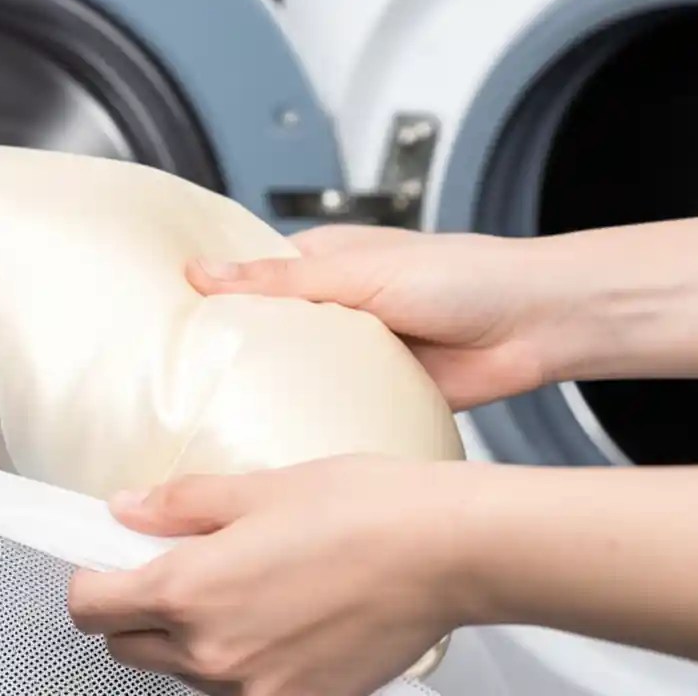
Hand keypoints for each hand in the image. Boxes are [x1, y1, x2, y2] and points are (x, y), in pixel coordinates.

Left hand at [67, 455, 489, 695]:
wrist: (449, 553)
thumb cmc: (367, 513)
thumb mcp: (258, 489)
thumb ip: (180, 506)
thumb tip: (128, 509)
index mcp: (190, 591)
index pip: (90, 608)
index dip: (89, 579)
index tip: (103, 561)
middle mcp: (214, 653)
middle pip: (128, 646)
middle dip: (135, 610)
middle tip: (176, 568)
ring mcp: (256, 690)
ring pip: (185, 672)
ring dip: (191, 638)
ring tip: (244, 588)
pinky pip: (240, 691)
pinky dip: (242, 662)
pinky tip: (280, 619)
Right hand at [187, 225, 564, 409]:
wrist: (536, 325)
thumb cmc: (464, 275)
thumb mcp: (362, 271)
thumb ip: (282, 281)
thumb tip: (204, 272)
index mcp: (324, 263)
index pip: (250, 276)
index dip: (209, 294)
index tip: (161, 316)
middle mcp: (333, 307)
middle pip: (265, 331)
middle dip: (230, 351)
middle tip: (175, 379)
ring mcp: (355, 354)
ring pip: (295, 374)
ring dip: (270, 388)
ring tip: (211, 413)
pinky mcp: (378, 392)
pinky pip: (332, 408)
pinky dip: (310, 418)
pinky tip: (275, 434)